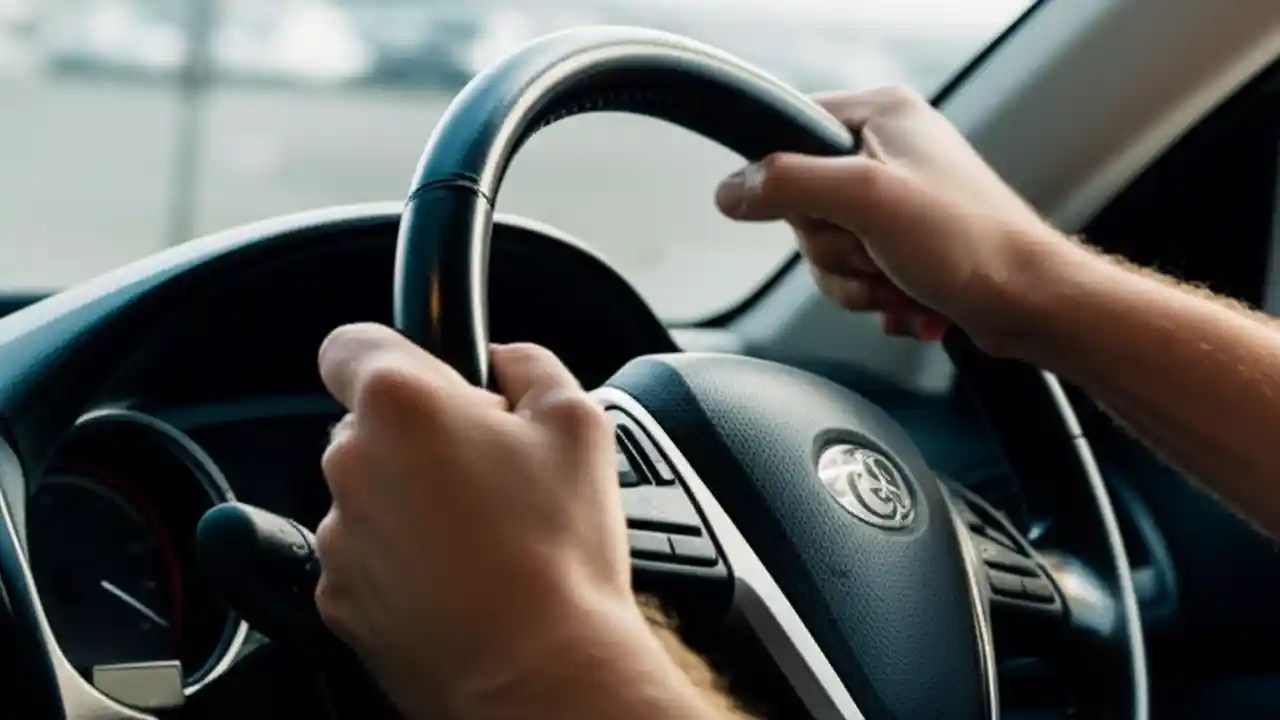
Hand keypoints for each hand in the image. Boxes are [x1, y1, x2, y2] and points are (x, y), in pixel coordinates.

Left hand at [313, 326, 663, 716]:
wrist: (540, 672)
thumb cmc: (559, 551)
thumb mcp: (579, 422)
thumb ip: (530, 363)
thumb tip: (504, 358)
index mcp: (400, 404)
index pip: (350, 343)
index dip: (394, 352)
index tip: (430, 379)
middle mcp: (350, 464)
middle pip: (370, 425)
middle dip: (421, 435)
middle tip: (491, 470)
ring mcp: (339, 537)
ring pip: (371, 493)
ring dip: (413, 501)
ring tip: (486, 536)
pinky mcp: (338, 598)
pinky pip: (369, 557)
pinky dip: (404, 561)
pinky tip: (463, 578)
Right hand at [715, 86, 1070, 350]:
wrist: (1031, 306)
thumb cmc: (973, 245)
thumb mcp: (867, 200)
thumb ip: (789, 185)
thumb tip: (730, 189)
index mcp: (881, 114)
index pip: (787, 132)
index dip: (791, 185)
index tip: (828, 214)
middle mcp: (888, 150)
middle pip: (802, 206)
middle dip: (837, 252)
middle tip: (880, 253)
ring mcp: (896, 201)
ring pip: (826, 252)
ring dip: (859, 284)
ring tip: (904, 282)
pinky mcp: (905, 246)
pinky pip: (854, 278)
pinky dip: (880, 300)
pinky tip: (915, 300)